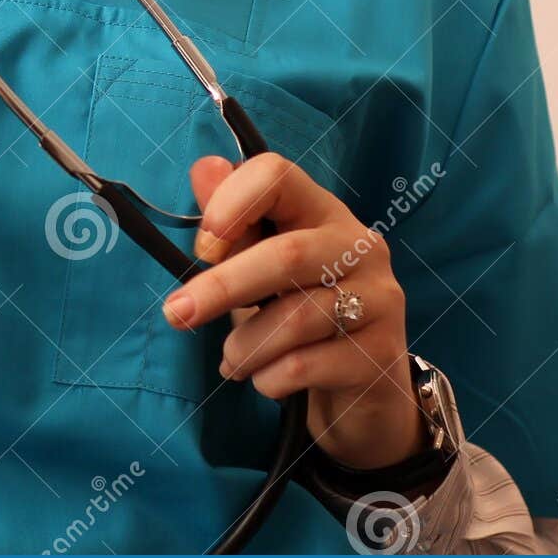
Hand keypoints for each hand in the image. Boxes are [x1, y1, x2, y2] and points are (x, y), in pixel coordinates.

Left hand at [160, 153, 428, 469]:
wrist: (364, 390)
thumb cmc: (298, 314)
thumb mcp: (260, 264)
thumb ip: (232, 221)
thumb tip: (203, 168)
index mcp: (322, 211)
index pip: (277, 175)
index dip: (231, 203)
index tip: (202, 249)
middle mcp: (359, 246)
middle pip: (286, 255)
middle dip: (223, 287)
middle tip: (176, 314)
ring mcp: (379, 299)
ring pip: (295, 319)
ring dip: (245, 346)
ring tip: (231, 360)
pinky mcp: (380, 354)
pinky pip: (307, 366)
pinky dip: (269, 378)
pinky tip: (263, 379)